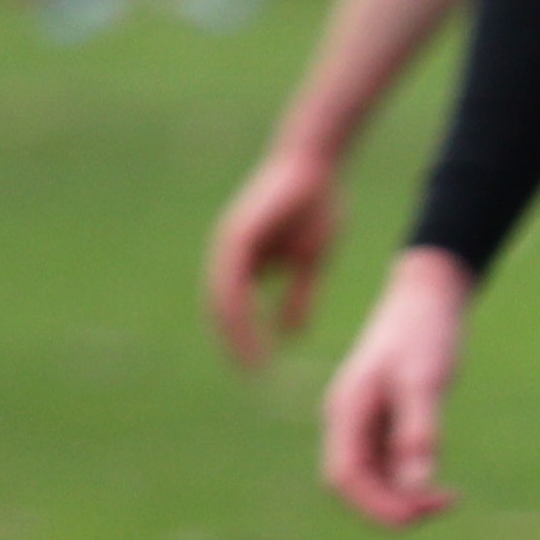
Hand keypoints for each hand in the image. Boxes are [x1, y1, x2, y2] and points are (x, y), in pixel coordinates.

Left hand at [206, 138, 342, 368]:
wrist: (316, 164)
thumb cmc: (316, 206)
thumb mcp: (310, 260)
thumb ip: (298, 295)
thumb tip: (290, 333)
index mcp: (247, 263)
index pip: (237, 311)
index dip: (246, 340)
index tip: (259, 370)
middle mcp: (230, 257)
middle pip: (223, 311)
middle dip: (234, 345)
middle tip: (250, 375)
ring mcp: (230, 246)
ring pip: (222, 301)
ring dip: (233, 334)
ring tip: (249, 361)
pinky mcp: (237, 237)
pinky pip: (232, 281)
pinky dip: (238, 308)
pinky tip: (248, 327)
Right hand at [319, 247, 475, 527]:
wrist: (430, 294)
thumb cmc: (426, 332)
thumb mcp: (425, 381)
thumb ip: (418, 432)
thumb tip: (416, 486)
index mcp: (346, 410)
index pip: (344, 475)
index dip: (375, 504)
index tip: (417, 517)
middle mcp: (347, 418)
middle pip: (355, 481)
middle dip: (391, 505)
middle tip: (443, 507)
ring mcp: (364, 419)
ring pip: (373, 475)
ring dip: (403, 495)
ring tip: (450, 500)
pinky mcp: (385, 416)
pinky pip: (388, 461)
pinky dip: (410, 478)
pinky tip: (441, 486)